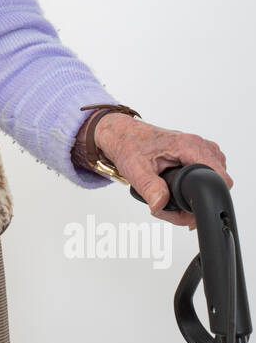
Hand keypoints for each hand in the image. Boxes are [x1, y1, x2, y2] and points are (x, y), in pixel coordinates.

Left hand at [94, 115, 232, 229]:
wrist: (123, 135)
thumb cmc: (129, 145)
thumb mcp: (135, 169)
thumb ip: (150, 187)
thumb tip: (161, 204)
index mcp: (189, 146)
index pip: (219, 176)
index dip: (207, 196)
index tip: (189, 208)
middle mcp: (199, 146)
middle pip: (216, 183)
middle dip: (194, 201)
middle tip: (169, 207)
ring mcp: (200, 150)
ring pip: (212, 181)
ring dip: (193, 195)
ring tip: (168, 198)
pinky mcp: (196, 155)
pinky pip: (205, 175)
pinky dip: (193, 186)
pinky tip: (175, 191)